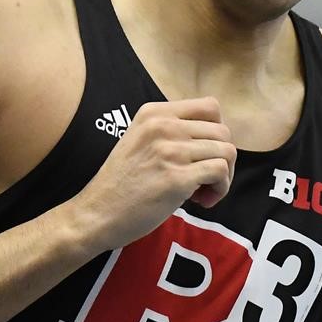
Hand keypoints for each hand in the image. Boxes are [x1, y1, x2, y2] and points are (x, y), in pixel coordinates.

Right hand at [73, 98, 236, 250]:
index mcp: (154, 113)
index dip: (216, 133)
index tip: (203, 155)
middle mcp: (163, 126)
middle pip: (222, 132)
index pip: (210, 107)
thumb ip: (170, 132)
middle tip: (204, 180)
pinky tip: (201, 201)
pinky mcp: (177, 178)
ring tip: (202, 193)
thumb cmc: (120, 184)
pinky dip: (219, 189)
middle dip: (222, 158)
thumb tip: (212, 139)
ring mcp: (170, 150)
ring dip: (223, 176)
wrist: (95, 214)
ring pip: (226, 151)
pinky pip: (220, 172)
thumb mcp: (139, 141)